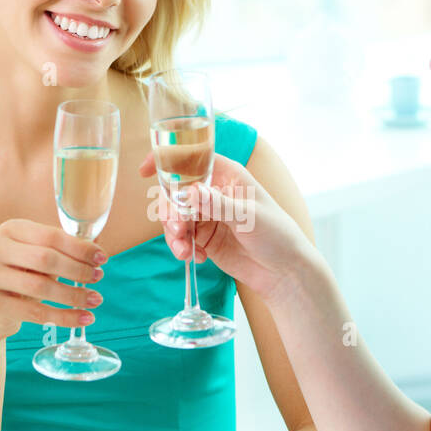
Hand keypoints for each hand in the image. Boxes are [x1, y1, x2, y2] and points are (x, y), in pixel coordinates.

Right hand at [0, 218, 105, 341]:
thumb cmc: (20, 276)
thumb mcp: (38, 258)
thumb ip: (65, 250)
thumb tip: (100, 247)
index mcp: (10, 229)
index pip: (51, 236)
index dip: (80, 248)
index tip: (102, 258)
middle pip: (46, 259)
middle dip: (77, 270)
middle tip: (97, 278)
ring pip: (41, 287)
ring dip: (74, 295)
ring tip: (95, 299)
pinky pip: (35, 313)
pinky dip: (64, 317)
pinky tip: (84, 318)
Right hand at [138, 152, 313, 304]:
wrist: (285, 271)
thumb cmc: (277, 234)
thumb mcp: (249, 217)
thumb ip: (218, 204)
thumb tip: (191, 191)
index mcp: (228, 175)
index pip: (192, 158)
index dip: (167, 160)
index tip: (146, 171)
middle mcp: (214, 191)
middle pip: (175, 191)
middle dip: (170, 211)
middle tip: (177, 231)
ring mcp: (207, 215)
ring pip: (174, 216)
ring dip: (173, 233)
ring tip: (184, 251)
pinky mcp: (204, 237)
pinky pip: (181, 237)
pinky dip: (181, 247)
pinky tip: (196, 258)